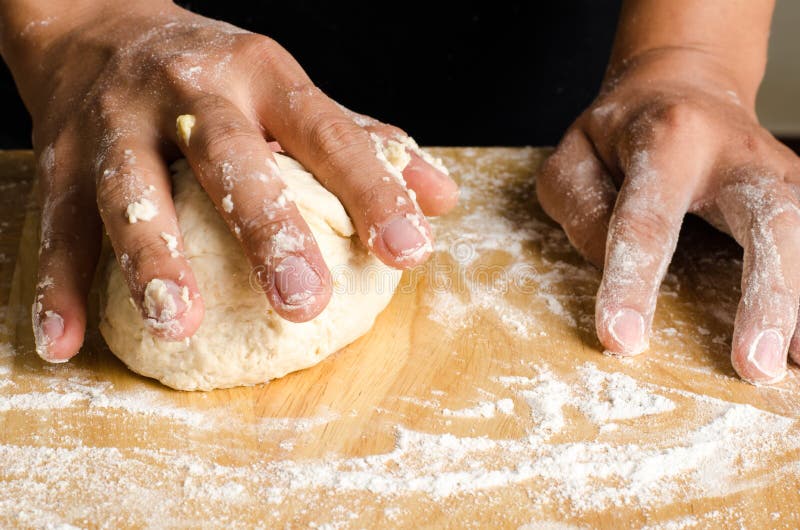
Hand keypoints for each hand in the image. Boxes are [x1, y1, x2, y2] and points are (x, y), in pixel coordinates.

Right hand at [3, 0, 457, 361]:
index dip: (372, 191)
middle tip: (301, 302)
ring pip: (132, 190)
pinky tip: (65, 341)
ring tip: (178, 323)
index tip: (410, 251)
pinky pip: (58, 224)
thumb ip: (367, 144)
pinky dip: (57, 285)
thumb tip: (442, 200)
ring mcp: (119, 122)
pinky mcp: (58, 155)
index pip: (330, 133)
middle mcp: (191, 93)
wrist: (97, 23)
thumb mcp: (293, 94)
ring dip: (152, 259)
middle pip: (230, 159)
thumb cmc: (220, 76)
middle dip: (265, 229)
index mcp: (265, 77)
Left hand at [537, 48, 799, 384]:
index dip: (633, 282)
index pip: (648, 218)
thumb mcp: (574, 156)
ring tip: (797, 364)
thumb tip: (613, 268)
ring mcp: (780, 171)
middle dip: (768, 294)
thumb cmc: (619, 134)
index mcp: (668, 138)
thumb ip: (580, 206)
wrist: (685, 86)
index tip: (622, 340)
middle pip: (770, 219)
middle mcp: (738, 151)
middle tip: (753, 365)